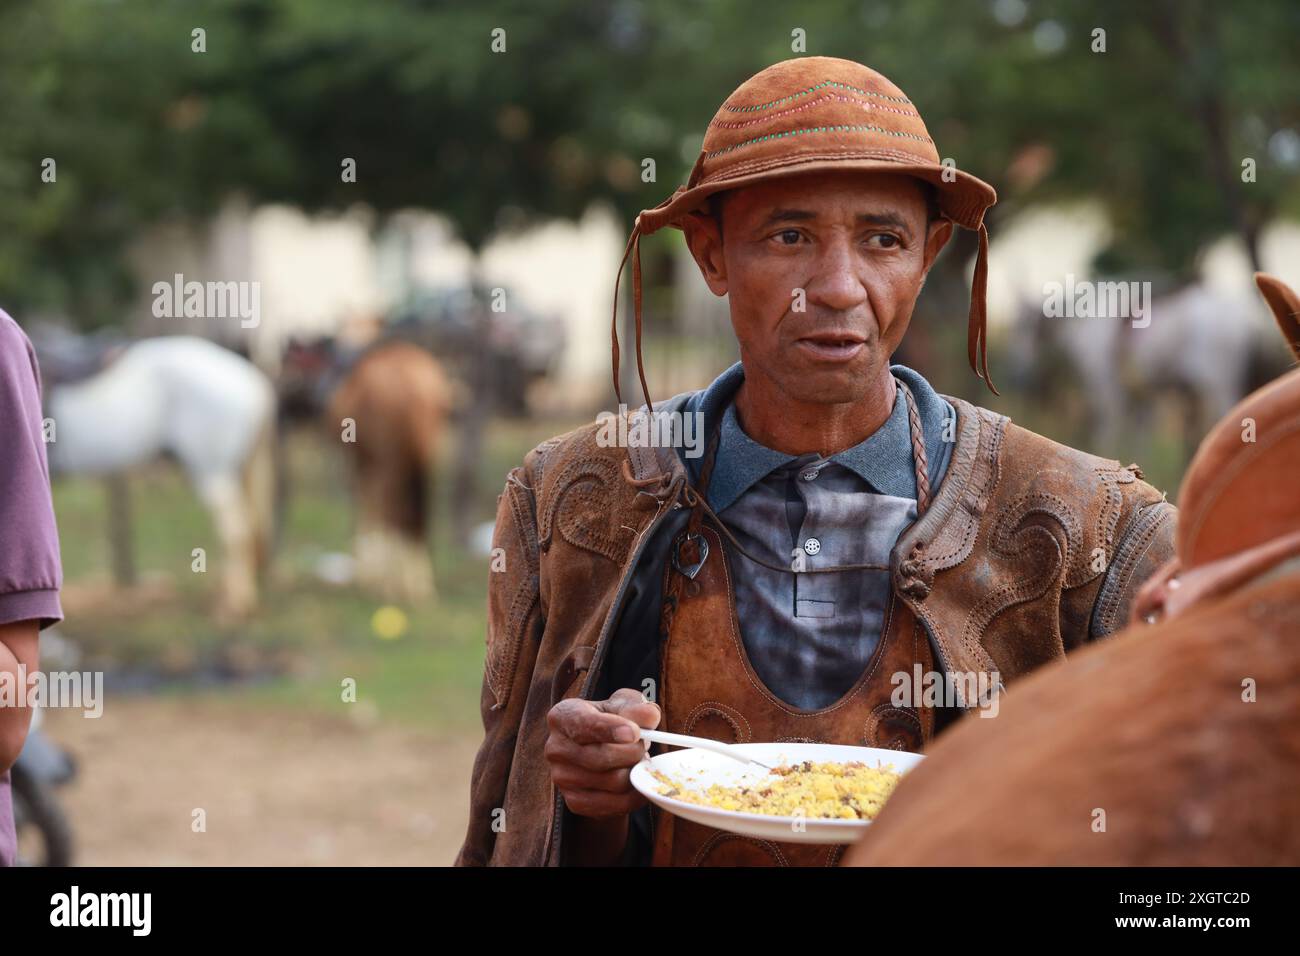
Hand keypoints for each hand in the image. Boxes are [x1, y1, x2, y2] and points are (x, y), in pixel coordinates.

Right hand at [545, 688, 660, 818]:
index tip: (634, 732)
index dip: (610, 729)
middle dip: (633, 752)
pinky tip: (636, 779)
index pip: (584, 725)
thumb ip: (636, 707)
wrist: (600, 748)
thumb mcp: (623, 704)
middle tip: (644, 745)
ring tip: (637, 760)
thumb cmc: (612, 719)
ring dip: (635, 772)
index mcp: (562, 717)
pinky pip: (616, 804)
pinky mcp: (575, 802)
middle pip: (602, 757)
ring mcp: (562, 778)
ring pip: (614, 782)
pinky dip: (635, 794)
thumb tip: (650, 716)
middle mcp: (555, 748)